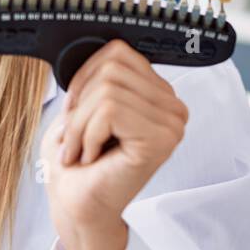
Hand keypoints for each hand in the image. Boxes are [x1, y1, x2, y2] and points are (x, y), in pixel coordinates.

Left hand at [40, 39, 187, 249]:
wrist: (76, 207)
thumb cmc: (77, 163)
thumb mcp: (83, 106)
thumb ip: (101, 74)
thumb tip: (106, 41)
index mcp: (159, 95)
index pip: (118, 51)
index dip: (84, 78)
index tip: (76, 114)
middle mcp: (174, 108)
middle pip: (112, 67)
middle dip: (80, 103)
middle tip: (77, 139)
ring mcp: (172, 124)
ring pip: (108, 89)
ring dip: (80, 124)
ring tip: (82, 151)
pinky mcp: (160, 140)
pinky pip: (109, 110)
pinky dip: (87, 134)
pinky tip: (92, 158)